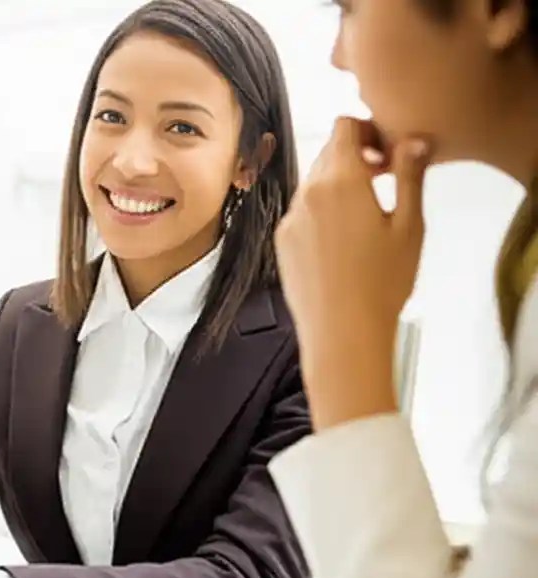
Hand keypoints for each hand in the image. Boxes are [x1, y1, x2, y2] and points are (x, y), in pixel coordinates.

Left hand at [274, 117, 431, 429]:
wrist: (342, 333)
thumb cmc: (382, 284)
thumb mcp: (410, 225)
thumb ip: (410, 175)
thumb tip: (412, 140)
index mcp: (340, 181)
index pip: (343, 127)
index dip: (367, 130)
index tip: (387, 153)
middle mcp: (308, 194)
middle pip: (327, 153)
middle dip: (355, 157)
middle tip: (384, 180)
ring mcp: (290, 218)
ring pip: (314, 183)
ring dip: (338, 185)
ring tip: (368, 215)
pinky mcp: (282, 241)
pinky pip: (303, 211)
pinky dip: (322, 211)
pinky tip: (345, 241)